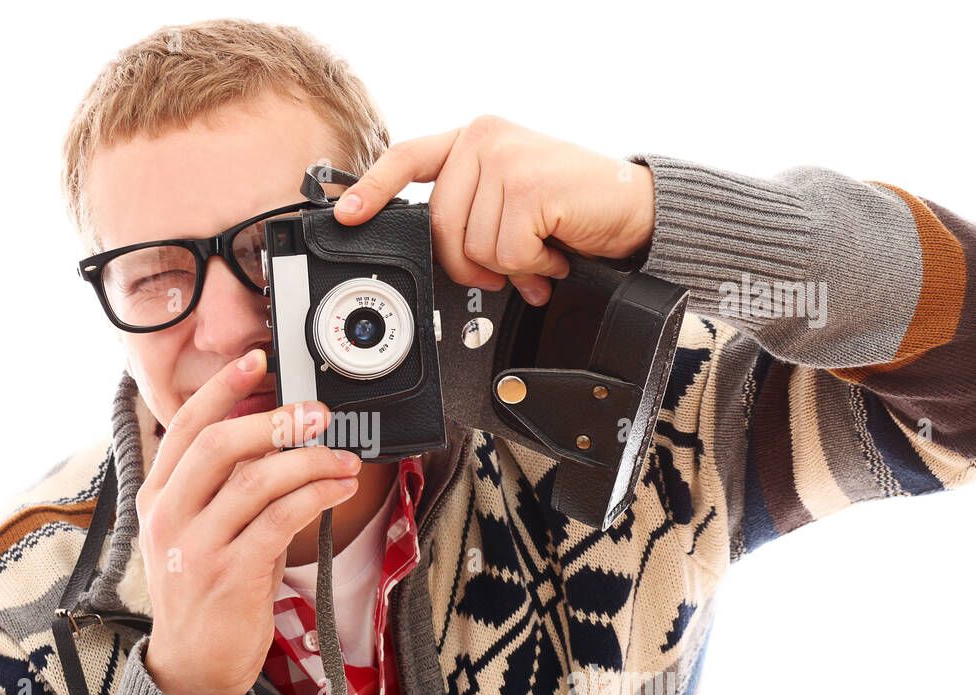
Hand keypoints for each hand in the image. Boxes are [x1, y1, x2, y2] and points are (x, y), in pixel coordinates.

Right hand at [135, 348, 360, 694]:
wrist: (192, 667)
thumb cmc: (204, 594)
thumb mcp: (199, 532)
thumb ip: (224, 489)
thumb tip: (273, 440)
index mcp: (156, 497)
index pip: (183, 427)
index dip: (222, 388)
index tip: (256, 361)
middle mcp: (168, 516)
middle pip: (218, 444)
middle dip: (275, 420)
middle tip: (317, 413)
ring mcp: (196, 546)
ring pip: (256, 479)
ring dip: (309, 461)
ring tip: (343, 459)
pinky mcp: (230, 574)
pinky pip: (279, 519)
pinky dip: (314, 496)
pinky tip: (337, 489)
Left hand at [332, 115, 654, 306]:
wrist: (636, 208)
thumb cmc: (572, 209)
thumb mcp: (510, 199)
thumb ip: (470, 209)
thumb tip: (433, 250)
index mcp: (475, 140)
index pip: (408, 158)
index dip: (373, 188)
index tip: (346, 214)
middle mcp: (486, 140)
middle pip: (440, 225)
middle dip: (470, 262)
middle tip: (508, 266)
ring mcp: (506, 159)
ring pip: (473, 245)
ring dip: (510, 266)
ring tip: (541, 252)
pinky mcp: (529, 186)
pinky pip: (506, 252)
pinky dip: (533, 266)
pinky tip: (555, 252)